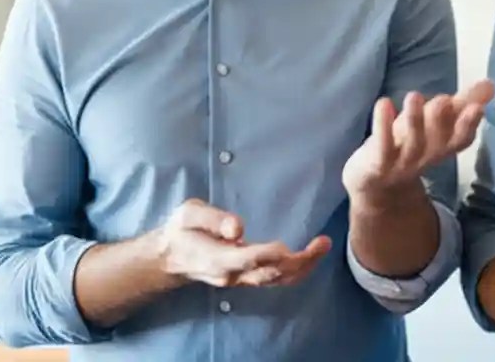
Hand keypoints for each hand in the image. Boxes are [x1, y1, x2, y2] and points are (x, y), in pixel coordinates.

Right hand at [156, 199, 331, 286]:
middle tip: (323, 243)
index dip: (267, 255)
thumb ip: (212, 219)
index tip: (287, 246)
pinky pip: (275, 279)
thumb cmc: (181, 230)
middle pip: (269, 274)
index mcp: (216, 258)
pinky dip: (295, 270)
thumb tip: (237, 228)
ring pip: (276, 280)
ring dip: (302, 266)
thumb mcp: (188, 214)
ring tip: (323, 246)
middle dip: (299, 261)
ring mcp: (240, 280)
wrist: (171, 257)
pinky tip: (310, 256)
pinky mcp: (247, 278)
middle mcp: (231, 275)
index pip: (246, 260)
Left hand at [342, 79, 494, 202]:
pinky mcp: (377, 163)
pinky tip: (383, 103)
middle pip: (437, 142)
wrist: (376, 185)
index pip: (461, 140)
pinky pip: (381, 146)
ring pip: (411, 143)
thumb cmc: (410, 145)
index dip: (469, 126)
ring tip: (414, 96)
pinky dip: (382, 126)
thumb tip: (490, 84)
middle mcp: (425, 156)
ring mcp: (401, 162)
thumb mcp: (437, 125)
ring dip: (414, 120)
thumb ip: (462, 104)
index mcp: (442, 147)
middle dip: (441, 121)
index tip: (478, 108)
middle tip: (443, 100)